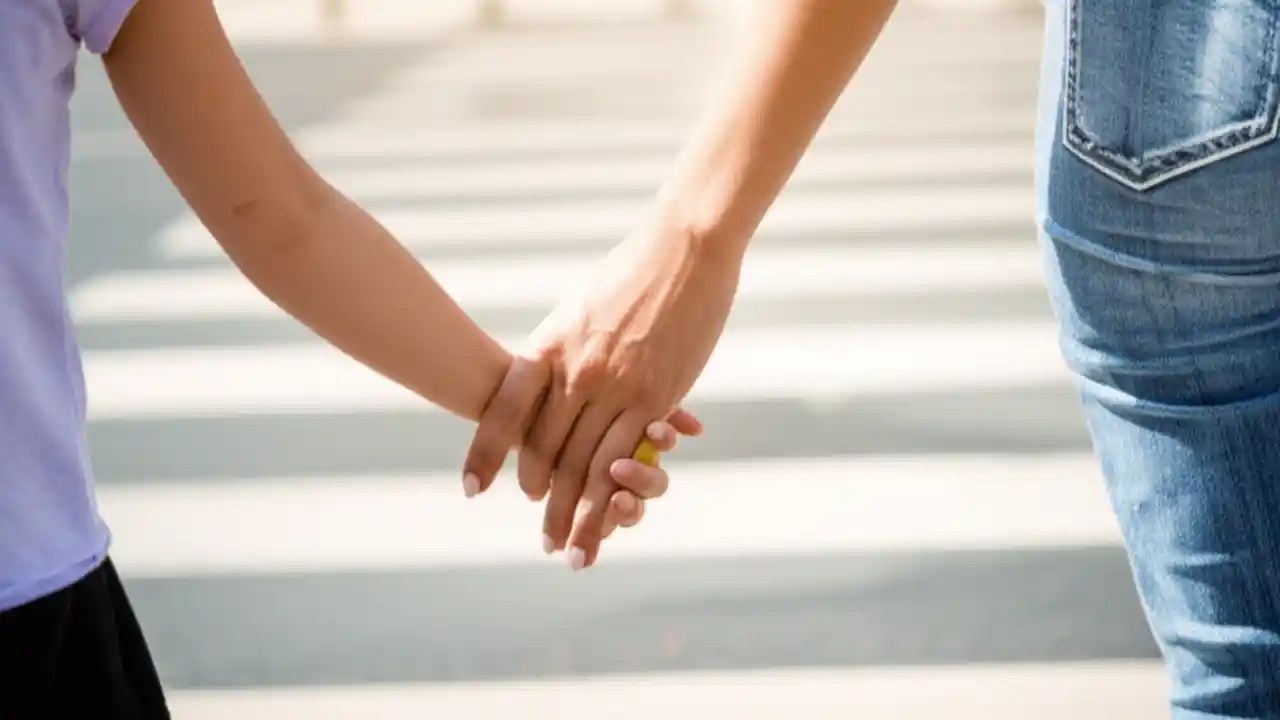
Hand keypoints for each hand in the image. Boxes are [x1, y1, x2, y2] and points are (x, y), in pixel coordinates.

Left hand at [464, 220, 740, 568]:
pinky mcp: (657, 395)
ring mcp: (616, 385)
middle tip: (543, 540)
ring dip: (581, 515)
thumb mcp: (576, 311)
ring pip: (590, 466)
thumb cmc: (628, 273)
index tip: (472, 489)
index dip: (485, 454)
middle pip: (548, 452)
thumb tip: (536, 374)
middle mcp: (574, 372)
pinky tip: (614, 515)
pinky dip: (620, 492)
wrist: (681, 248)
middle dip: (545, 502)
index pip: (504, 413)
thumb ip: (557, 351)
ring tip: (573, 551)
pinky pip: (633, 454)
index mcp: (546, 348)